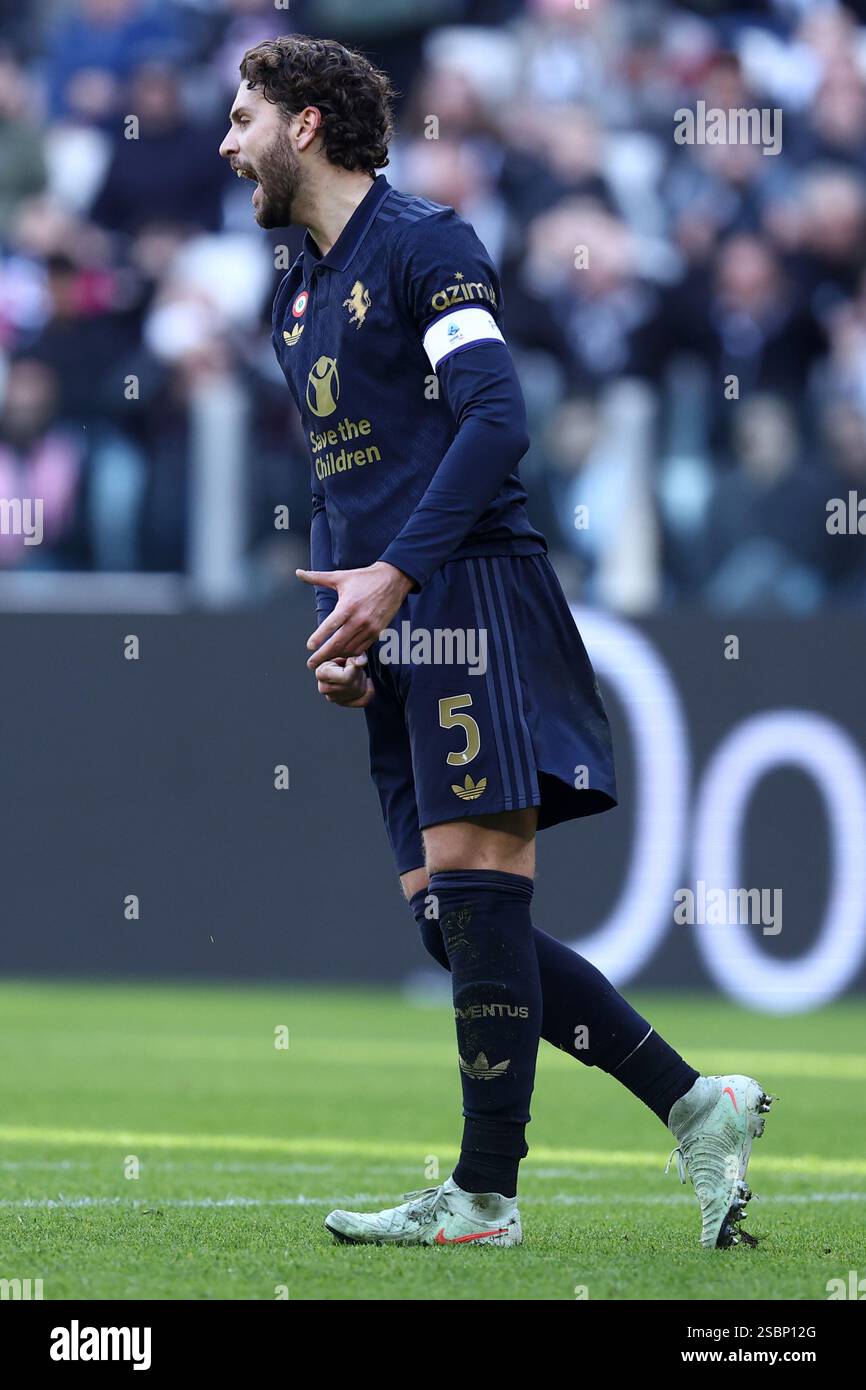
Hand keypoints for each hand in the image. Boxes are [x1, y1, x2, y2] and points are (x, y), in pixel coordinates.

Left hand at [297, 561, 413, 669]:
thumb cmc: (364, 578)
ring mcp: (369, 627)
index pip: (331, 625)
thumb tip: (298, 572)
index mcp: (348, 605)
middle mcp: (359, 619)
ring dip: (336, 655)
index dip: (319, 638)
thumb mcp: (340, 576)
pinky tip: (341, 653)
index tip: (309, 647)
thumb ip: (317, 577)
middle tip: (311, 664)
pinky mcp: (377, 632)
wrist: (394, 580)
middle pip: (338, 643)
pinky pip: (361, 648)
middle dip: (323, 655)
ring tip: (324, 659)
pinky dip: (350, 653)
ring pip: (350, 648)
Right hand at [314, 656, 373, 707]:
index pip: (346, 678)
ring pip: (359, 692)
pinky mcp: (341, 703)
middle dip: (359, 673)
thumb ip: (354, 654)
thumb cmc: (341, 653)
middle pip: (354, 685)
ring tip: (355, 672)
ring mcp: (332, 698)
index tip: (351, 661)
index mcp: (321, 673)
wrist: (337, 660)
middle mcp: (324, 688)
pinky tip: (366, 682)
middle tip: (354, 666)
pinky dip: (369, 691)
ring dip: (362, 680)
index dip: (354, 668)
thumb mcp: (346, 650)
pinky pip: (363, 701)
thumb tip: (360, 662)